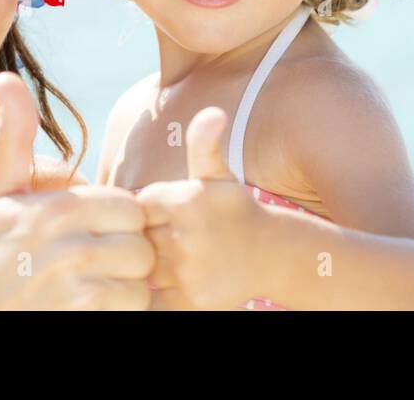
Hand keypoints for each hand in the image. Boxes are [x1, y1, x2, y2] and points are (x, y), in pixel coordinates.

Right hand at [0, 72, 153, 309]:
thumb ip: (12, 137)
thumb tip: (5, 77)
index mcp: (56, 209)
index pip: (130, 206)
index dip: (120, 220)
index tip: (98, 232)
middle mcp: (68, 249)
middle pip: (142, 244)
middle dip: (129, 255)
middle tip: (103, 263)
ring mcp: (76, 292)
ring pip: (143, 281)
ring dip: (128, 288)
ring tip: (99, 287)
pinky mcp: (83, 322)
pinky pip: (134, 311)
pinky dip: (123, 312)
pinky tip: (95, 309)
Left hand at [136, 107, 271, 309]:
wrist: (271, 255)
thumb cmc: (236, 210)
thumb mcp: (219, 174)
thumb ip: (204, 143)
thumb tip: (213, 113)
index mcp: (184, 200)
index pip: (142, 204)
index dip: (157, 208)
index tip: (177, 210)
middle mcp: (183, 236)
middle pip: (143, 236)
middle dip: (158, 234)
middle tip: (183, 233)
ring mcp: (186, 271)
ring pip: (149, 266)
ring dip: (161, 262)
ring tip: (188, 253)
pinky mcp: (190, 300)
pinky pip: (158, 294)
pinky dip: (165, 288)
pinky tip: (186, 275)